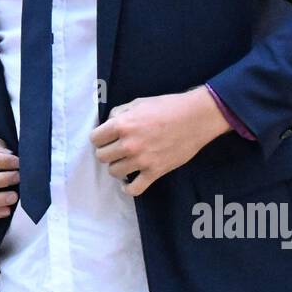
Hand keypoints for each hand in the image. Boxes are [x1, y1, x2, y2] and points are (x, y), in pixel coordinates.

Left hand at [90, 87, 230, 196]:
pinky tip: (127, 182)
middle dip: (107, 151)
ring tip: (125, 160)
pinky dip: (127, 187)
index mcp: (122, 125)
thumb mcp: (138, 103)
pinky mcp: (155, 172)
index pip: (95, 139)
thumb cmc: (167, 106)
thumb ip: (119, 113)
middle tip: (116, 148)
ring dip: (117, 166)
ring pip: (114, 172)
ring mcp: (141, 160)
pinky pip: (134, 189)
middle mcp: (129, 144)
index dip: (99, 138)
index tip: (106, 138)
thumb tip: (108, 124)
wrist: (196, 118)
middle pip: (102, 156)